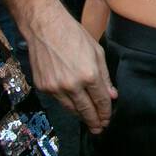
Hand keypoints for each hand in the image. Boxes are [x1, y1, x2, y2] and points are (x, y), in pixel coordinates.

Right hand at [20, 1, 116, 133]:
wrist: (44, 27)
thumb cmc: (73, 34)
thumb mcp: (96, 51)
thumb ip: (104, 76)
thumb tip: (111, 95)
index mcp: (89, 75)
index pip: (101, 101)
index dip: (105, 112)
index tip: (107, 120)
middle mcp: (72, 85)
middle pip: (86, 110)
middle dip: (94, 121)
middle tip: (99, 128)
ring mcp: (55, 88)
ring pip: (71, 109)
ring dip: (81, 115)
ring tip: (88, 120)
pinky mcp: (43, 87)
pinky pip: (58, 100)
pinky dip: (67, 103)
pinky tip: (73, 103)